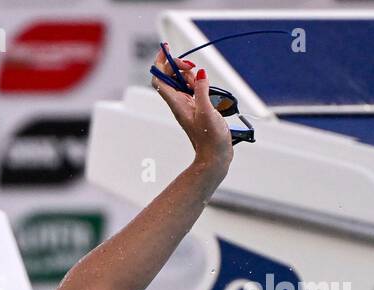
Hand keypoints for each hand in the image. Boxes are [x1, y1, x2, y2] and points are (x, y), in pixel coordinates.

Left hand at [149, 44, 231, 171]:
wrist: (214, 157)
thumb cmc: (211, 139)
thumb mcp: (208, 113)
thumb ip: (202, 91)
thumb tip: (199, 73)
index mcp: (176, 104)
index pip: (159, 79)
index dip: (159, 62)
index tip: (166, 48)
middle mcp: (178, 103)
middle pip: (169, 77)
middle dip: (178, 66)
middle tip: (192, 66)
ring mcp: (186, 105)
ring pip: (181, 82)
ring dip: (190, 75)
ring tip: (201, 81)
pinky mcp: (196, 107)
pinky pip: (192, 89)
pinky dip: (197, 83)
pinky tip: (206, 86)